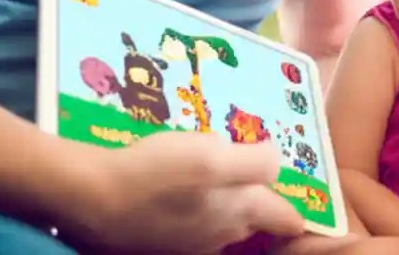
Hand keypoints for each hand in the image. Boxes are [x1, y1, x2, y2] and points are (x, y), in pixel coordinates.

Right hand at [57, 132, 304, 253]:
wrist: (90, 199)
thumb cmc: (156, 173)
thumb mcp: (212, 154)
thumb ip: (255, 161)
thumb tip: (276, 162)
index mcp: (244, 212)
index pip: (290, 219)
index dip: (301, 206)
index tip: (308, 195)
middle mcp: (224, 235)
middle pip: (256, 218)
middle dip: (261, 199)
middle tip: (254, 169)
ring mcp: (192, 244)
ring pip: (224, 221)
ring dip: (224, 201)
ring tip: (213, 174)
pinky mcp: (163, 243)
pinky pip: (192, 223)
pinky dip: (195, 206)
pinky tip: (179, 187)